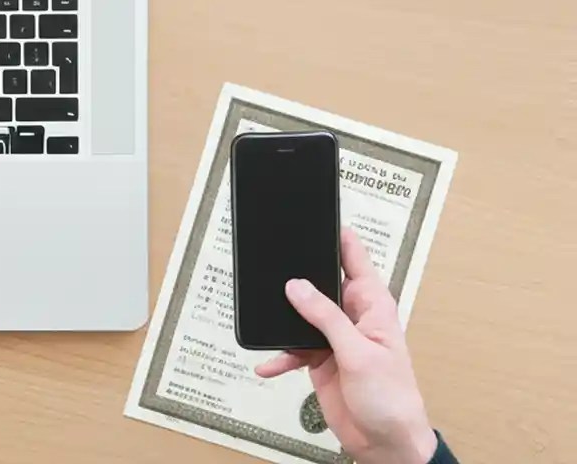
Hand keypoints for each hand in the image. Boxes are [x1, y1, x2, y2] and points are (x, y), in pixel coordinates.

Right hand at [255, 228, 436, 463]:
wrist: (385, 443)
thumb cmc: (392, 398)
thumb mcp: (358, 352)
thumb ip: (325, 317)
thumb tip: (297, 286)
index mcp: (372, 304)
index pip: (354, 257)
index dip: (336, 235)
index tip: (316, 216)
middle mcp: (352, 315)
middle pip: (318, 282)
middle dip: (296, 278)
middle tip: (272, 269)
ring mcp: (333, 336)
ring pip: (299, 314)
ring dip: (282, 320)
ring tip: (264, 320)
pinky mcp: (318, 358)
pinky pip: (291, 348)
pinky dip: (278, 355)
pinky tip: (267, 364)